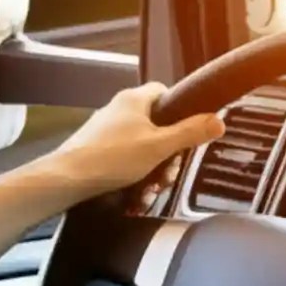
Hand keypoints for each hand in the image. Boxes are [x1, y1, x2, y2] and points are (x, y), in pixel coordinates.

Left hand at [49, 82, 224, 197]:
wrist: (67, 178)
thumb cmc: (112, 157)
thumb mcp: (160, 147)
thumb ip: (190, 133)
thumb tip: (218, 120)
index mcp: (134, 100)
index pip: (164, 92)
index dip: (180, 111)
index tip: (187, 132)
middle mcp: (118, 109)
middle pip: (156, 125)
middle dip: (167, 153)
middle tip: (168, 172)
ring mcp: (105, 129)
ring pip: (141, 146)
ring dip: (152, 169)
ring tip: (151, 189)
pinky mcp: (96, 148)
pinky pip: (125, 158)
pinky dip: (134, 174)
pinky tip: (135, 194)